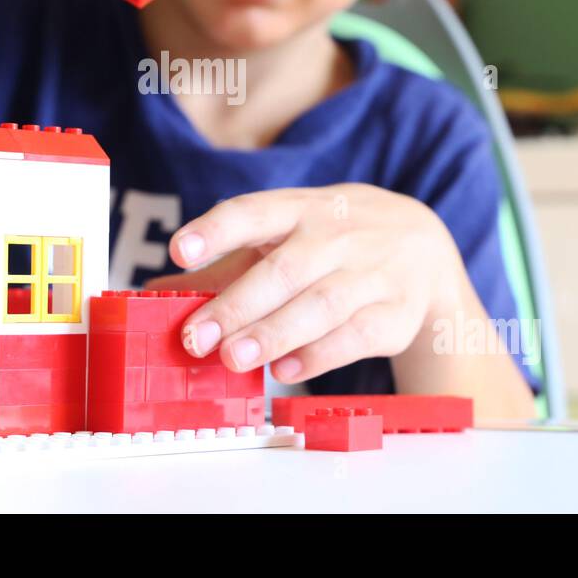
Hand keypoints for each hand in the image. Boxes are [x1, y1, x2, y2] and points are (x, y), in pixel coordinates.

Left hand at [147, 184, 464, 383]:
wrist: (425, 248)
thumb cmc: (333, 243)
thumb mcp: (285, 237)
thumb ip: (224, 266)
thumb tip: (152, 293)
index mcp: (301, 208)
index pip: (255, 211)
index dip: (216, 230)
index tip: (179, 249)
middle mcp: (338, 235)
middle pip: (285, 268)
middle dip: (238, 304)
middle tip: (196, 338)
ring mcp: (373, 272)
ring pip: (321, 304)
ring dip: (274, 333)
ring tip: (232, 359)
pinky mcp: (397, 313)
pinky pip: (356, 336)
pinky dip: (319, 356)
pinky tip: (284, 370)